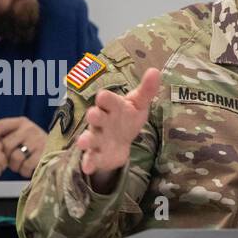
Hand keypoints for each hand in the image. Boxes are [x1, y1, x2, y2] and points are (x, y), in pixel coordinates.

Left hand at [0, 117, 46, 177]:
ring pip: (15, 158)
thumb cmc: (34, 147)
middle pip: (5, 145)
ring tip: (20, 165)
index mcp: (22, 122)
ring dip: (15, 166)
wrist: (58, 153)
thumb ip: (7, 136)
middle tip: (11, 161)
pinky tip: (29, 168)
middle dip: (5, 157)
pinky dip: (24, 171)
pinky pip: (25, 167)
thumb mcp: (22, 135)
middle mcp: (29, 129)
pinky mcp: (43, 154)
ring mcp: (37, 141)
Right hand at [75, 67, 161, 191]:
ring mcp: (97, 137)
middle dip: (94, 115)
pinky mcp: (97, 154)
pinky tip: (87, 167)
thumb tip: (155, 70)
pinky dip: (88, 162)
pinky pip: (91, 158)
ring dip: (86, 139)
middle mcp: (102, 120)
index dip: (106, 98)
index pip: (107, 99)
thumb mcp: (138, 104)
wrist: (120, 142)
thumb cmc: (127, 118)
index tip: (103, 97)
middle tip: (92, 114)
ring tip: (82, 142)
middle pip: (96, 116)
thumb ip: (146, 90)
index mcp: (112, 106)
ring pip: (90, 137)